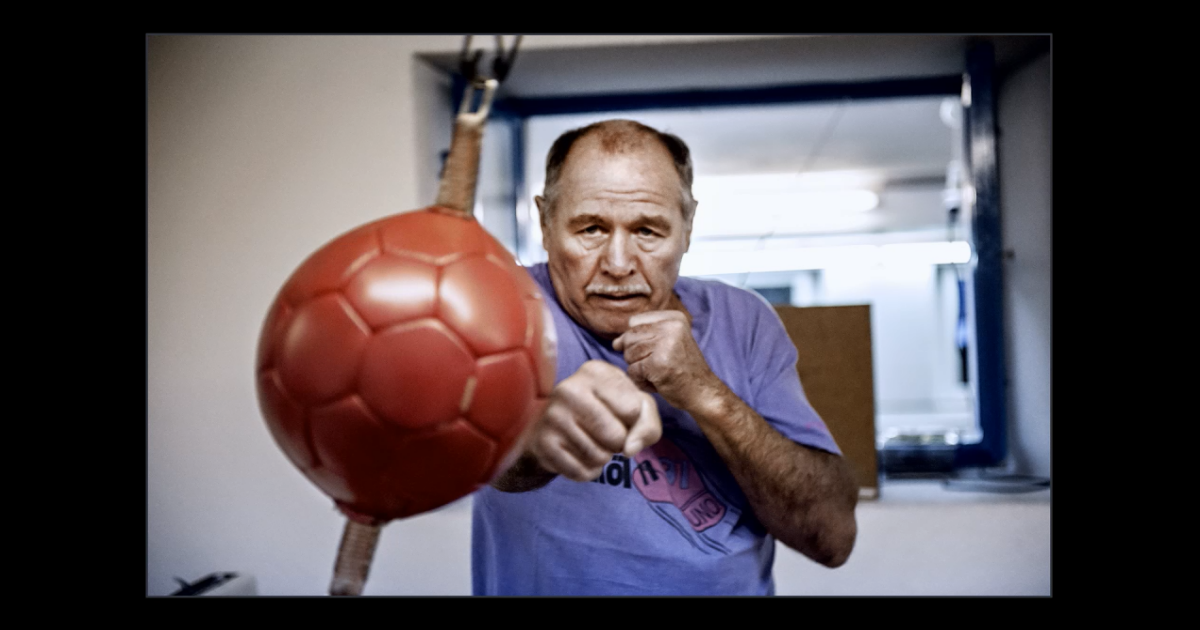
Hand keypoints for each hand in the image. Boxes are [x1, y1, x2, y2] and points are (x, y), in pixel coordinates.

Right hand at [526, 360, 661, 481]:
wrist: (551, 427)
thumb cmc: (602, 412)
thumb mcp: (633, 406)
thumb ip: (647, 423)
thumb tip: (630, 448)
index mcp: (595, 371)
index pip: (633, 408)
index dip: (632, 419)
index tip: (617, 413)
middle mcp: (569, 388)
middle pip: (617, 435)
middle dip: (618, 442)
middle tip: (604, 433)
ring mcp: (553, 416)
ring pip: (600, 456)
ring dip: (602, 457)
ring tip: (589, 442)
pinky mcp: (543, 443)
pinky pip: (581, 472)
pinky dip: (587, 471)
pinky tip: (577, 456)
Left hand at [612, 308, 718, 411]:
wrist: (703, 392)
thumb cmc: (683, 369)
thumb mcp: (669, 342)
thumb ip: (642, 337)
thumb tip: (615, 343)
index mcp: (674, 318)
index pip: (634, 322)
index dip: (636, 340)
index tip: (656, 352)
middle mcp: (670, 327)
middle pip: (629, 338)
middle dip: (637, 356)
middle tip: (659, 365)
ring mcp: (665, 344)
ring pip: (628, 355)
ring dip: (639, 370)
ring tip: (660, 373)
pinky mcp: (658, 363)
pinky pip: (632, 371)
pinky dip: (641, 381)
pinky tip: (658, 383)